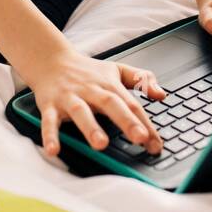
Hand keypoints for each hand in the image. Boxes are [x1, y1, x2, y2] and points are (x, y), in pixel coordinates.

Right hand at [23, 49, 167, 158]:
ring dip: (90, 127)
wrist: (51, 60)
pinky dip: (50, 135)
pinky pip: (49, 121)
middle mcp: (91, 90)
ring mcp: (70, 98)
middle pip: (111, 104)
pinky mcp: (49, 105)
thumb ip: (142, 80)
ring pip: (81, 112)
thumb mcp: (117, 70)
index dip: (145, 124)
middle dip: (126, 121)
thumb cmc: (87, 71)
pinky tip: (53, 150)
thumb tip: (162, 94)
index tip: (155, 143)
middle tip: (140, 138)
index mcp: (109, 85)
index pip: (131, 105)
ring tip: (101, 144)